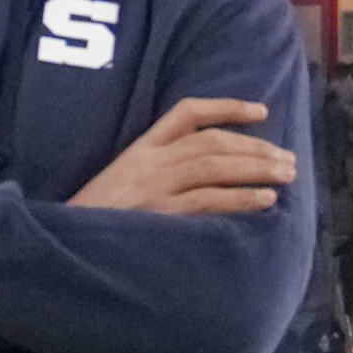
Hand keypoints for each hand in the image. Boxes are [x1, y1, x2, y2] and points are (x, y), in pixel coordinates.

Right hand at [71, 96, 294, 219]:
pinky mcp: (160, 214)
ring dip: (257, 168)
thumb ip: (157, 172)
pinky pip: (209, 200)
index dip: (226, 107)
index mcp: (140, 149)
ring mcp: (155, 186)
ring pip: (216, 166)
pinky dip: (242, 198)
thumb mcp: (122, 184)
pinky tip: (266, 200)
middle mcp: (150, 161)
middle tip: (288, 157)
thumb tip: (209, 175)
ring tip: (287, 174)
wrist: (64, 245)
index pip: (187, 114)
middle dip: (256, 147)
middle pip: (212, 142)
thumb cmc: (96, 221)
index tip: (261, 110)